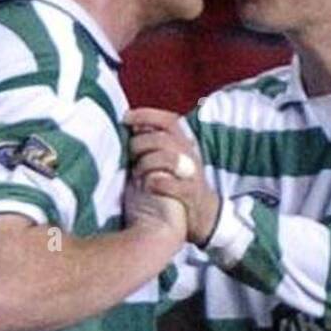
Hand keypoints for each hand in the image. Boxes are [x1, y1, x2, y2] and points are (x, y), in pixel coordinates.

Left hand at [125, 108, 219, 245]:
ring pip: (170, 158)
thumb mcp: (169, 159)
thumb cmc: (177, 185)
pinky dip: (157, 183)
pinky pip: (174, 185)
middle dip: (141, 143)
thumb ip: (154, 143)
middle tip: (129, 153)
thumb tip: (132, 126)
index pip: (168, 120)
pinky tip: (146, 186)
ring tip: (136, 173)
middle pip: (164, 138)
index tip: (125, 117)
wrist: (205, 215)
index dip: (146, 115)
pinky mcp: (191, 195)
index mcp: (184, 144)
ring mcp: (191, 175)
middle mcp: (190, 156)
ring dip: (147, 163)